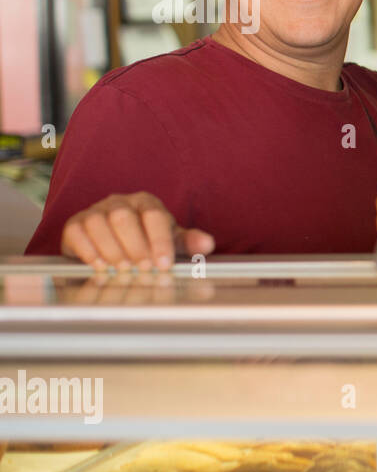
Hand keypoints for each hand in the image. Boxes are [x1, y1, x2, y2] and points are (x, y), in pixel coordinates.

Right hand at [60, 192, 213, 271]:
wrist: (114, 242)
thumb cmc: (147, 240)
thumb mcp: (171, 241)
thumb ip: (188, 242)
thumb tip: (207, 244)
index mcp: (146, 203)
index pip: (154, 215)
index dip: (159, 240)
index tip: (164, 264)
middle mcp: (119, 202)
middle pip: (124, 218)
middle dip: (135, 245)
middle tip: (143, 268)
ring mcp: (95, 211)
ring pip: (98, 223)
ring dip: (111, 249)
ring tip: (123, 269)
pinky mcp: (75, 224)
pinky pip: (76, 232)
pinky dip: (88, 250)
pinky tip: (99, 265)